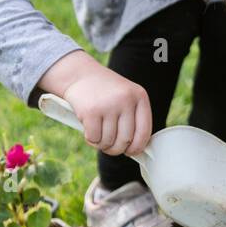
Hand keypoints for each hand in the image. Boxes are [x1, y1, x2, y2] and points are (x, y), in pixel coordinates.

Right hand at [38, 51, 152, 155]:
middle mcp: (126, 100)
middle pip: (125, 140)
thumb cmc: (105, 92)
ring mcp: (108, 105)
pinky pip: (94, 139)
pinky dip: (91, 139)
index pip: (145, 131)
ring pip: (108, 142)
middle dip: (116, 149)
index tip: (130, 151)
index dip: (137, 147)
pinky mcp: (91, 112)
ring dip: (102, 144)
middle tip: (109, 146)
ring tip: (98, 133)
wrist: (80, 74)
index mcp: (139, 96)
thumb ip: (133, 118)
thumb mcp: (126, 97)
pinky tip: (89, 129)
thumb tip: (137, 150)